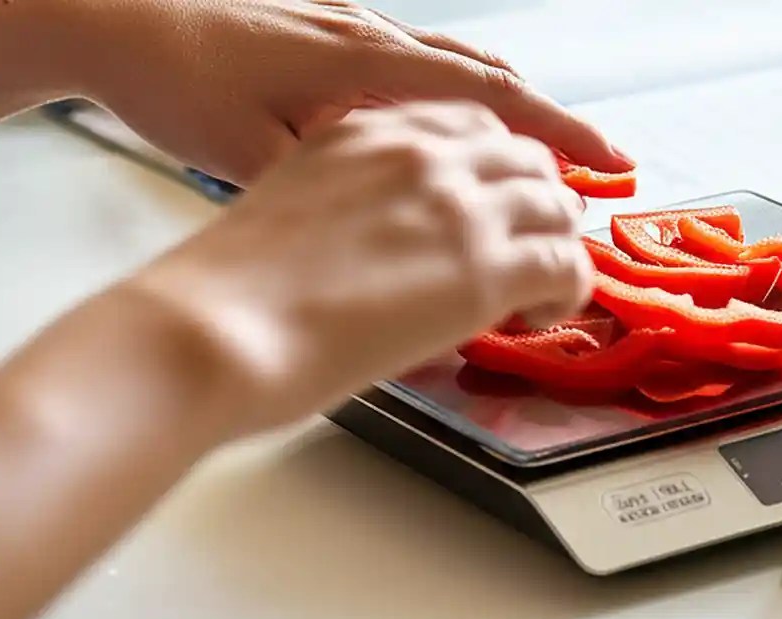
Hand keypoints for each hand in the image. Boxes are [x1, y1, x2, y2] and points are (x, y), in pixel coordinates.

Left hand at [77, 0, 632, 185]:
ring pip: (460, 67)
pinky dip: (461, 99)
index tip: (610, 162)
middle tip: (598, 167)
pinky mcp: (335, 34)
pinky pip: (421, 65)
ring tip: (542, 157)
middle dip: (554, 122)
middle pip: (492, 76)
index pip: (490, 96)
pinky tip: (454, 132)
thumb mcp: (249, 152)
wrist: (123, 20)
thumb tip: (384, 243)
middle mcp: (374, 38)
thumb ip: (329, 190)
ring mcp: (357, 30)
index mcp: (365, 64)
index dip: (559, 132)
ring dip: (511, 108)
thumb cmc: (180, 81)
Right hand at [117, 101, 589, 434]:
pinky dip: (566, 290)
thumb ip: (352, 203)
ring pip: (556, 204)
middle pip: (525, 156)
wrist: (215, 330)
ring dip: (556, 243)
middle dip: (538, 200)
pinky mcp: (482, 267)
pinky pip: (565, 264)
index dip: (500, 166)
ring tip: (538, 287)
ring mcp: (457, 206)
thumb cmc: (229, 292)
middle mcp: (420, 154)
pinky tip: (536, 316)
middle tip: (534, 243)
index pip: (470, 124)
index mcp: (365, 132)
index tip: (505, 198)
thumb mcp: (291, 208)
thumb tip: (384, 243)